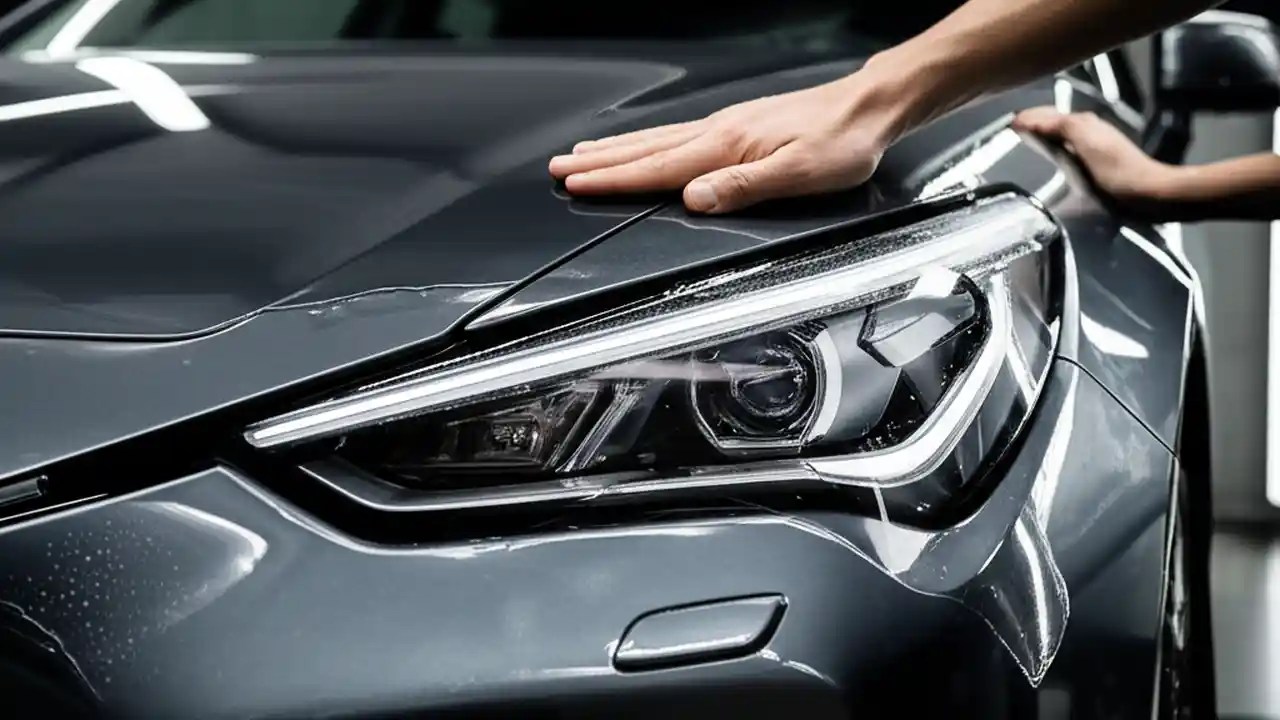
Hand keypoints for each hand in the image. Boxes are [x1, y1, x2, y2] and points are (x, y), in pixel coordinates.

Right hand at [548, 75, 900, 213]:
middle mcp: (719, 131)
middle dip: (598, 162)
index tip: (575, 184)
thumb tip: (695, 198)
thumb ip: (743, 187)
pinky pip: (677, 135)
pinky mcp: (738, 126)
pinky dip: (647, 142)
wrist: (868, 106)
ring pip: (657, 140)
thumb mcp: (798, 173)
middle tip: (559, 168)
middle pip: (645, 150)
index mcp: (726, 146)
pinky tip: (644, 145)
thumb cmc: (842, 142)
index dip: (612, 179)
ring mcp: (726, 125)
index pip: (656, 168)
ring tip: (583, 153)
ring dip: (616, 149)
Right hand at [1012, 107, 1176, 212]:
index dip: (1025, 118)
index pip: (1045, 114)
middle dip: (1030, 126)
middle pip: (1051, 123)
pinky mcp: (1093, 166)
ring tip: (1017, 152)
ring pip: (1057, 138)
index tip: (1003, 129)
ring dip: (1038, 140)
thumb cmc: (1117, 168)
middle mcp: (1086, 131)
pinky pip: (1064, 153)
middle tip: (1005, 139)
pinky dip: (1049, 154)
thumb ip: (1059, 124)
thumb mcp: (1086, 139)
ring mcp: (1091, 148)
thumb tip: (1027, 120)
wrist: (1147, 193)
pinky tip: (1042, 167)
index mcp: (1083, 122)